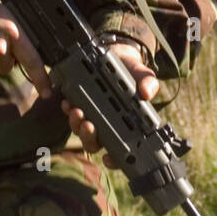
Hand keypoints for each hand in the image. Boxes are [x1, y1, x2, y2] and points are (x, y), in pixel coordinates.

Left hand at [62, 41, 158, 167]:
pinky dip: (68, 110)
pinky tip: (68, 102)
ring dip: (76, 124)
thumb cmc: (133, 72)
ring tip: (76, 111)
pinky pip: (72, 114)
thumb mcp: (144, 74)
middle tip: (89, 125)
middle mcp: (108, 125)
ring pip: (81, 131)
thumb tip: (147, 93)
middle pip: (96, 142)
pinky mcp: (81, 104)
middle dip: (89, 137)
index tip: (108, 158)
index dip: (114, 159)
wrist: (119, 57)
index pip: (121, 149)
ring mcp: (93, 116)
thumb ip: (148, 82)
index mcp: (126, 125)